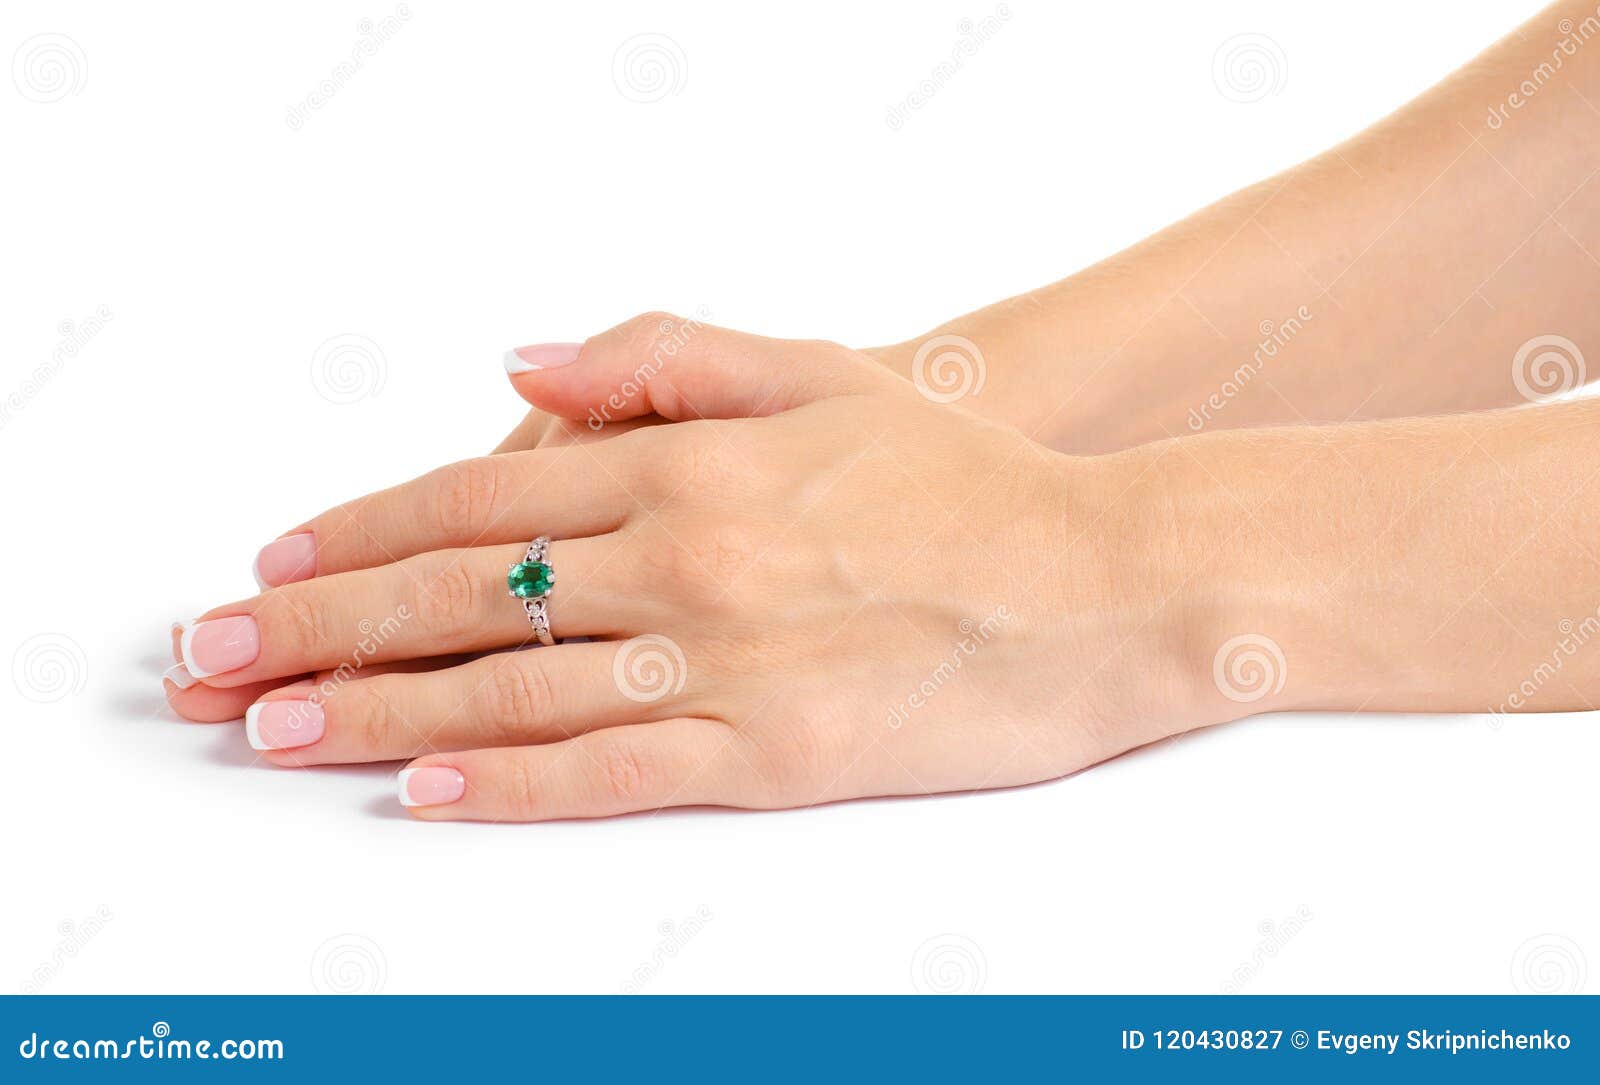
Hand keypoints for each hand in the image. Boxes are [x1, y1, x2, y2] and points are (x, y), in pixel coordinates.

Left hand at [166, 315, 1208, 819]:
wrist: (1113, 580)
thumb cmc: (976, 481)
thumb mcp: (824, 372)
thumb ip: (663, 355)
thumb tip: (516, 366)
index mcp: (692, 462)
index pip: (478, 493)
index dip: (358, 529)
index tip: (275, 558)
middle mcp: (689, 558)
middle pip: (461, 592)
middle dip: (315, 625)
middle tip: (212, 654)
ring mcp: (728, 661)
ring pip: (510, 687)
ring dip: (373, 709)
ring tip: (270, 726)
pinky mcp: (777, 753)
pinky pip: (611, 771)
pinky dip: (507, 785)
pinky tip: (422, 792)